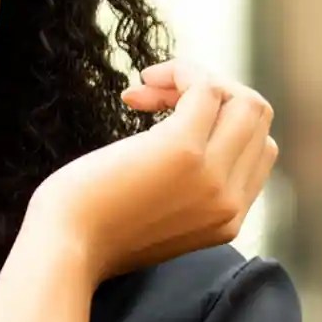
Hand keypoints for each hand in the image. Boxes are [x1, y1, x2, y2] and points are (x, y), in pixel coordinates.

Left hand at [25, 60, 277, 283]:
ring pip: (243, 100)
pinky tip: (140, 85)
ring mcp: (212, 177)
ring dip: (196, 80)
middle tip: (154, 97)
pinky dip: (178, 72)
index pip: (259, 149)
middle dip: (212, 91)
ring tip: (146, 90)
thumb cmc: (87, 227)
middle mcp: (230, 201)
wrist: (62, 249)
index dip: (220, 120)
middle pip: (257, 118)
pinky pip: (205, 88)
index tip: (167, 119)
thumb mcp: (152, 212)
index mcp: (228, 218)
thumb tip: (182, 127)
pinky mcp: (182, 151)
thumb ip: (183, 186)